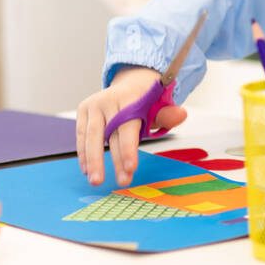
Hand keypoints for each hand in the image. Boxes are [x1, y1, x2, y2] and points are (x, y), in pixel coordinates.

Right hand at [76, 65, 188, 187]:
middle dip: (114, 160)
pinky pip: (82, 135)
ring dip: (93, 161)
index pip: (128, 126)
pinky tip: (86, 169)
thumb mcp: (160, 105)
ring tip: (96, 181)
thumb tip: (181, 115)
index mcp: (129, 97)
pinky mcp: (84, 109)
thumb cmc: (145, 99)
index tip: (131, 168)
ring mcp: (94, 104)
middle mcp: (109, 99)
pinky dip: (83, 153)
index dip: (129, 148)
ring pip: (92, 136)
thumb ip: (167, 115)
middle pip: (109, 134)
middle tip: (120, 181)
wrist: (130, 82)